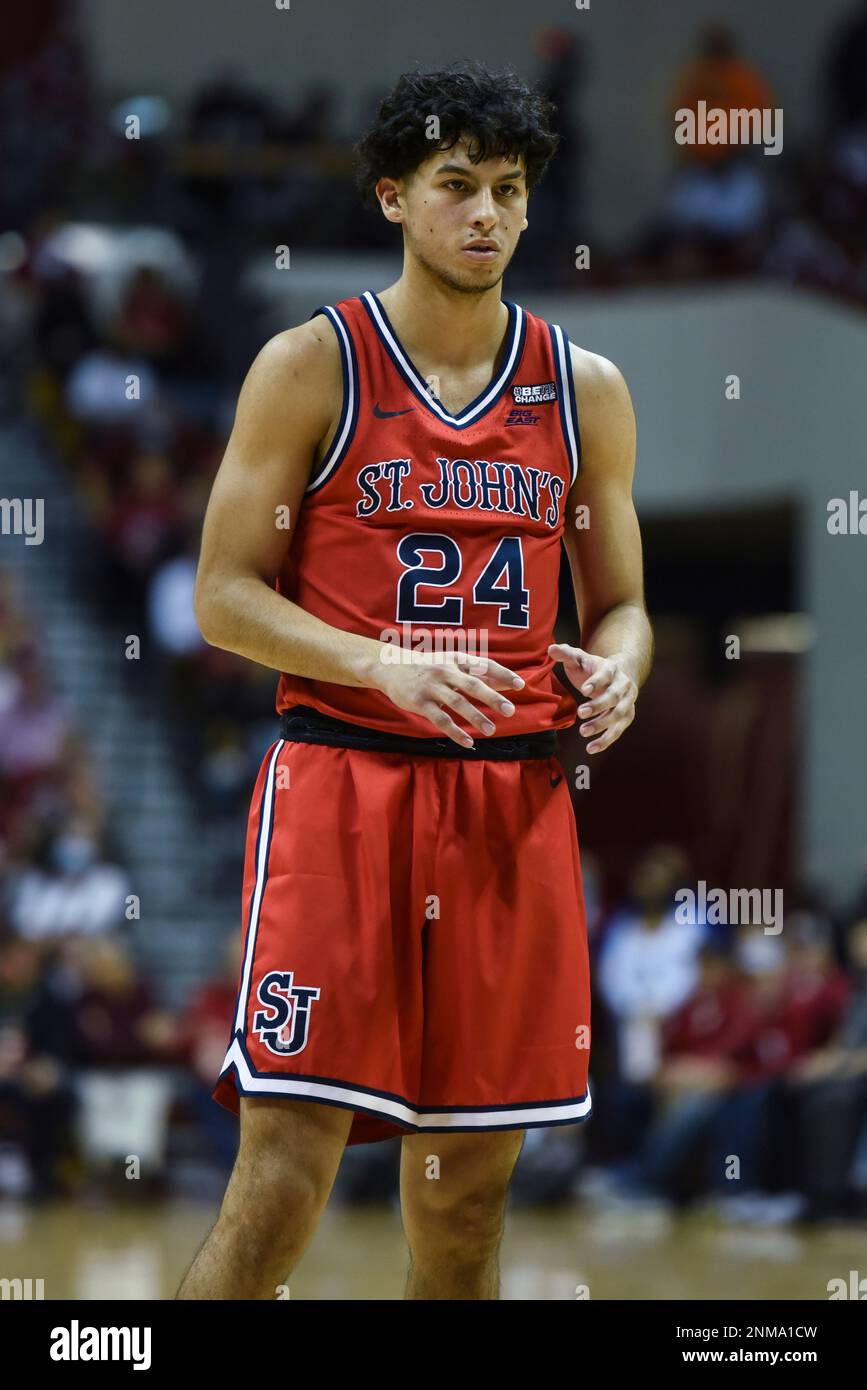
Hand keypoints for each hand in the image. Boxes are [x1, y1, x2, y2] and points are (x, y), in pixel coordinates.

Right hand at [374, 649, 524, 747]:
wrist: (390, 666)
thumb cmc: (428, 666)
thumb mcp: (452, 663)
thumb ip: (479, 673)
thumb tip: (508, 683)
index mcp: (456, 659)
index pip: (484, 665)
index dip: (503, 675)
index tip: (520, 685)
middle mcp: (446, 671)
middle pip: (473, 685)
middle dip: (493, 698)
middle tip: (510, 711)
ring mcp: (432, 687)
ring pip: (457, 703)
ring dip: (476, 717)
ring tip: (491, 730)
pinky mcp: (420, 702)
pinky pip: (440, 719)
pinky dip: (455, 732)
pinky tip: (469, 742)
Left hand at [549, 643, 637, 752]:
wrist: (620, 675)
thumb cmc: (594, 668)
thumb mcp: (581, 659)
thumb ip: (566, 654)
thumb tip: (551, 648)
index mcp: (611, 669)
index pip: (605, 675)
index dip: (596, 682)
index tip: (584, 690)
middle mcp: (623, 686)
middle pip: (613, 697)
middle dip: (598, 706)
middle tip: (581, 713)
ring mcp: (627, 702)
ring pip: (618, 716)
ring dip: (602, 725)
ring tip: (583, 732)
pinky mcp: (627, 716)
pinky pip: (618, 730)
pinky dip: (606, 740)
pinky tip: (591, 748)